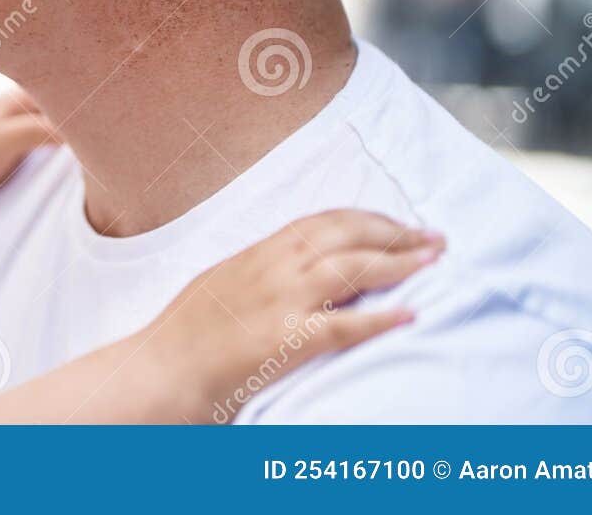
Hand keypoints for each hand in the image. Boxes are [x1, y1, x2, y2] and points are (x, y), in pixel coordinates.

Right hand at [137, 210, 443, 422]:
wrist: (158, 371)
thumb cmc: (182, 337)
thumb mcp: (221, 287)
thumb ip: (258, 276)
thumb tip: (293, 272)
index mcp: (256, 255)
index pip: (320, 221)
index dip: (365, 218)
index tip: (396, 224)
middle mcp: (270, 269)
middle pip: (343, 234)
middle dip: (394, 231)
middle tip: (433, 237)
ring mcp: (277, 302)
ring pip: (351, 268)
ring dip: (399, 262)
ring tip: (433, 261)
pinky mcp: (283, 341)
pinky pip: (343, 326)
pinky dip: (381, 318)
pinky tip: (410, 315)